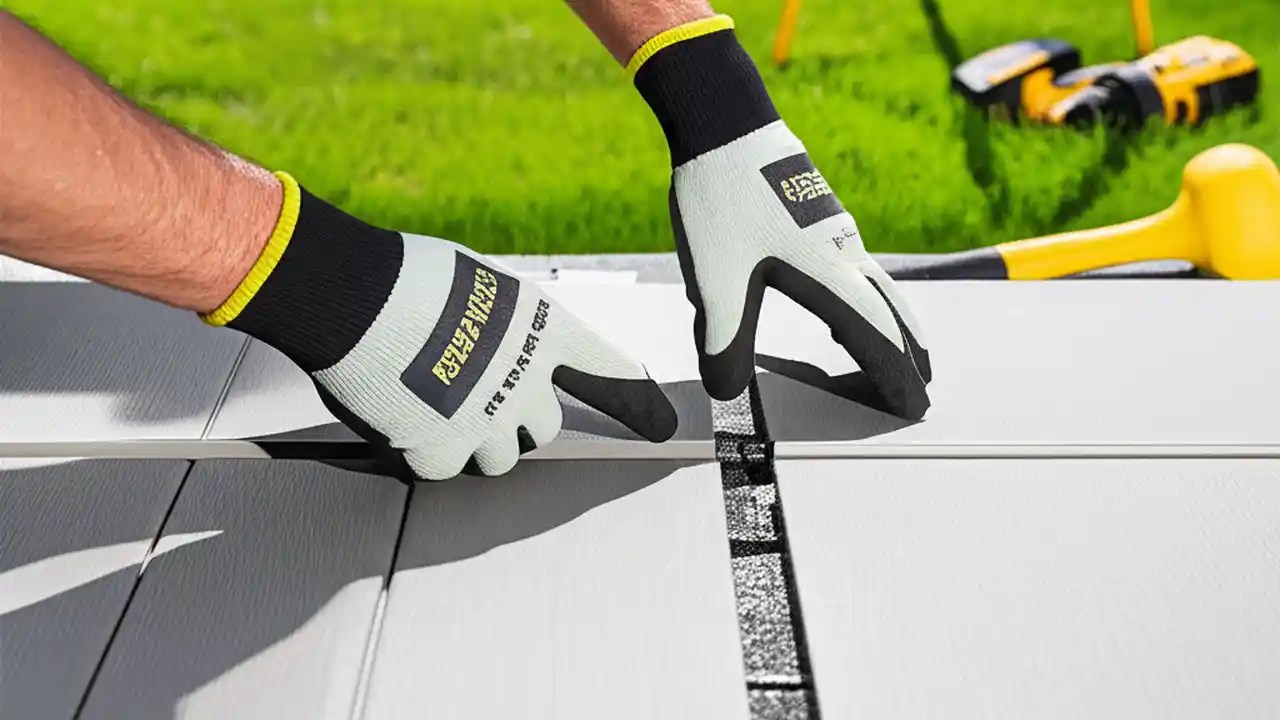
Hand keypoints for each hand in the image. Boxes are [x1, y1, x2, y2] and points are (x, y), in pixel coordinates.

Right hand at [204, 174, 676, 479]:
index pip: (607, 372)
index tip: (662, 426)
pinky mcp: (441, 451)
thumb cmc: (407, 277)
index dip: (637, 402)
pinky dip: (426, 451)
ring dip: (472, 439)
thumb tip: (496, 355)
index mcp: (543, 331)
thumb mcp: (480, 289)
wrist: (351, 294)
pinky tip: (404, 416)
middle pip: (544, 430)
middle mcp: (526, 382)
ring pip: (497, 458)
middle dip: (516, 420)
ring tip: (433, 403)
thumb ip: (504, 331)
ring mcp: (486, 421)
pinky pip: (444, 468)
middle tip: (478, 399)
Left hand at [671, 121, 931, 416]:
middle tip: (924, 389)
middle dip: (909, 355)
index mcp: (825, 273)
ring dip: (896, 324)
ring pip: (880, 286)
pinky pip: (860, 267)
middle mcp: (842, 252)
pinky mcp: (818, 215)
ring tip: (906, 349)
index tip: (911, 406)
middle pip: (892, 311)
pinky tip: (851, 295)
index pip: (873, 336)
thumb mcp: (714, 279)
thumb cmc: (721, 198)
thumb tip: (725, 390)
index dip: (893, 376)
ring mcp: (833, 231)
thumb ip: (723, 339)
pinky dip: (872, 296)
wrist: (723, 123)